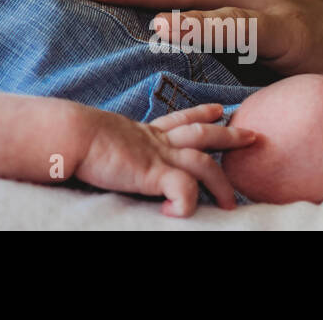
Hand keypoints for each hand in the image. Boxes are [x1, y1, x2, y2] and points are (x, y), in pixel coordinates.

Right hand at [76, 103, 255, 215]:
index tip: (220, 109)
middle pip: (201, 134)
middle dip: (229, 135)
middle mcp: (155, 140)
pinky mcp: (154, 173)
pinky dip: (186, 204)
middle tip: (253, 135)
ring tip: (231, 203)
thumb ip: (107, 147)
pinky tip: (179, 213)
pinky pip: (183, 190)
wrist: (68, 134)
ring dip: (222, 182)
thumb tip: (99, 154)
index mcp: (143, 132)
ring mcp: (157, 155)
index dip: (200, 113)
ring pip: (204, 162)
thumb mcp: (95, 140)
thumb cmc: (71, 137)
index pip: (179, 119)